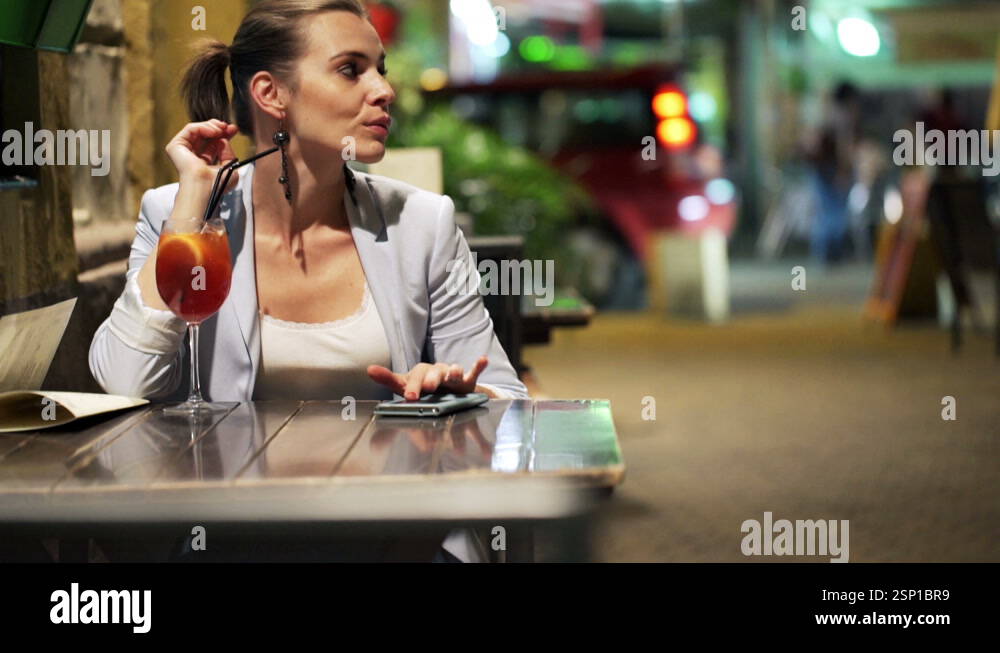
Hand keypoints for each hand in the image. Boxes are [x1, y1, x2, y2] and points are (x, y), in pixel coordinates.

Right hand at [165, 119, 239, 189]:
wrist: (205, 187)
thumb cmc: (217, 184)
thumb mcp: (230, 166)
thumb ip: (228, 152)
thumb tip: (224, 139)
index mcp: (204, 164)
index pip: (213, 144)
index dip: (223, 135)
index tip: (233, 129)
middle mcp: (192, 157)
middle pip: (205, 135)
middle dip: (218, 128)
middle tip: (228, 127)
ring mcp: (182, 152)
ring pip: (197, 130)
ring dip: (212, 126)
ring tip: (222, 129)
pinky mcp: (175, 146)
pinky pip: (190, 129)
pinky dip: (203, 126)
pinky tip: (214, 131)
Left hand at [367, 356, 488, 400]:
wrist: (446, 392)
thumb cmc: (423, 388)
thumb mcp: (406, 385)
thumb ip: (389, 380)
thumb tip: (369, 369)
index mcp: (421, 373)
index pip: (415, 376)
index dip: (413, 386)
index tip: (411, 397)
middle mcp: (436, 372)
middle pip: (434, 372)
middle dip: (432, 379)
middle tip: (428, 388)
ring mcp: (452, 376)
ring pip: (454, 371)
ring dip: (454, 372)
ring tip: (454, 376)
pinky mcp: (467, 382)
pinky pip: (473, 373)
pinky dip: (478, 366)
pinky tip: (483, 360)